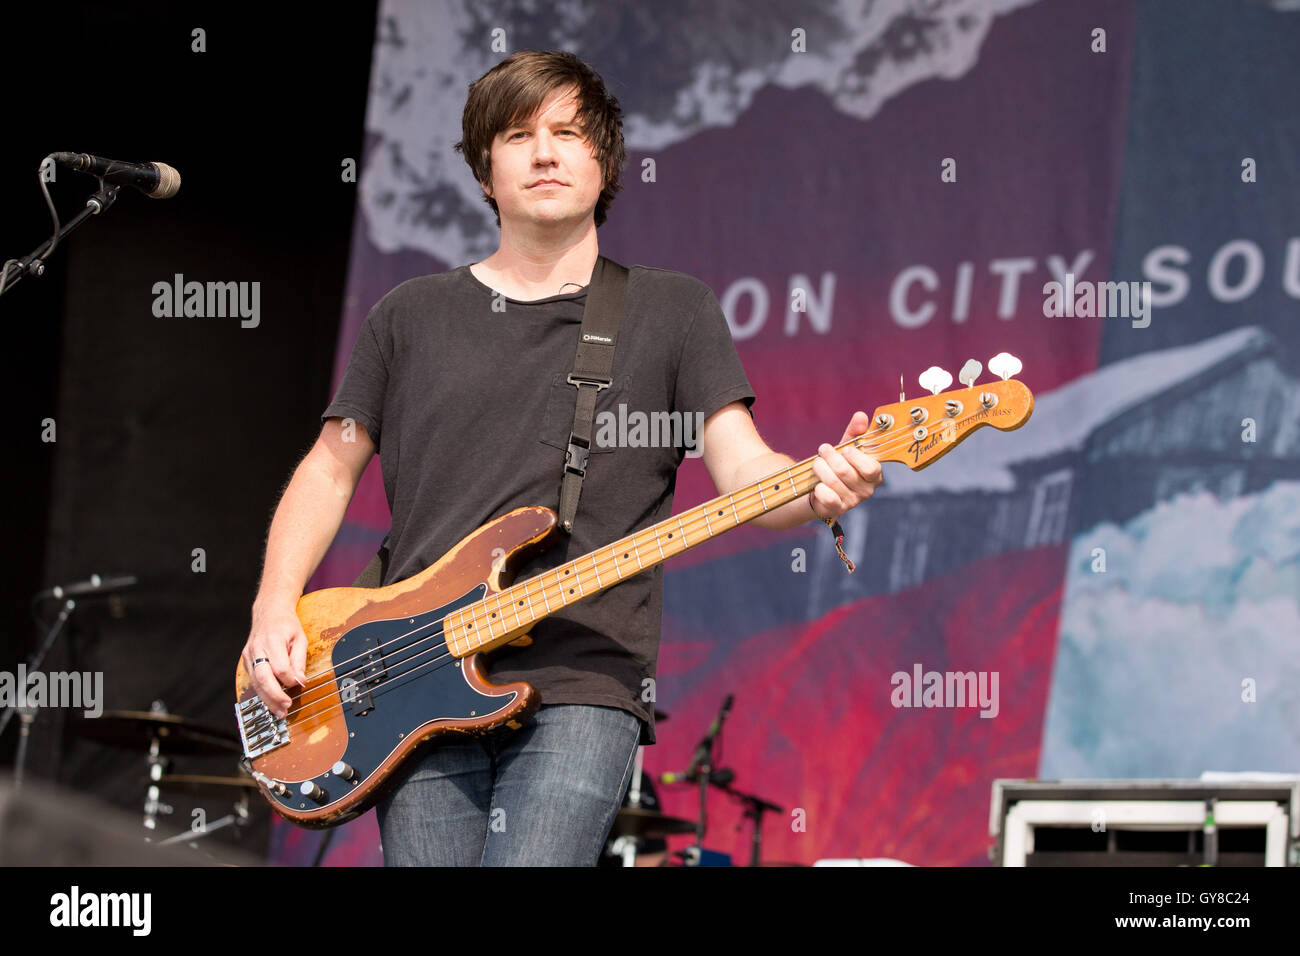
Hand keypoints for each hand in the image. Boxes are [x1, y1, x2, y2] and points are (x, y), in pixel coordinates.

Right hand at [243, 603, 309, 718]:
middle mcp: (257, 648)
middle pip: (263, 678)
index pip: (279, 666)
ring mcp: (249, 655)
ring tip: (280, 711)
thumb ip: (299, 660)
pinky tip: (271, 702)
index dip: (289, 679)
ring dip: (267, 700)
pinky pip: (253, 680)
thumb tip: (299, 681)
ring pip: (255, 683)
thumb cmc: (287, 625)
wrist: (268, 612)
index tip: (300, 685)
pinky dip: (262, 693)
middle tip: (285, 708)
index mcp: (272, 640)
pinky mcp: (246, 660)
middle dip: (274, 696)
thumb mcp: (300, 638)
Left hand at [808, 411, 882, 519]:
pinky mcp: (837, 509)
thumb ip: (855, 432)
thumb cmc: (839, 464)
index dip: (856, 457)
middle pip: (846, 472)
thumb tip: (861, 416)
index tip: (845, 449)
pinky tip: (817, 484)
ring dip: (820, 468)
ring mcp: (852, 502)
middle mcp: (866, 490)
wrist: (821, 487)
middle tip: (823, 450)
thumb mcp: (847, 447)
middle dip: (830, 457)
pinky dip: (819, 487)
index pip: (871, 468)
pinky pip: (827, 497)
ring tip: (817, 463)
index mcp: (874, 474)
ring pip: (833, 481)